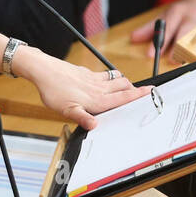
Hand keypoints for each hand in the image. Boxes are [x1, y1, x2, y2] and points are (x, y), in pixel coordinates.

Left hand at [13, 46, 148, 129]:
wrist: (44, 70)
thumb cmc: (54, 91)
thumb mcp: (66, 110)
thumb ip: (83, 118)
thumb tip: (95, 126)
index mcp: (96, 99)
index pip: (122, 98)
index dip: (138, 95)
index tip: (151, 92)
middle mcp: (98, 88)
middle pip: (124, 86)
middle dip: (136, 89)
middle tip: (146, 91)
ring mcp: (93, 79)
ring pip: (116, 78)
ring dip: (126, 82)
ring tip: (131, 87)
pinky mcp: (87, 72)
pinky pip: (105, 74)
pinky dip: (113, 77)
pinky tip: (110, 79)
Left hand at [131, 0, 195, 59]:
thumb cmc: (188, 8)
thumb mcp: (168, 13)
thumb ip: (151, 27)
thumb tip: (134, 38)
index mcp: (179, 11)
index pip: (168, 28)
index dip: (159, 42)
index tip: (151, 54)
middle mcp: (193, 17)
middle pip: (184, 35)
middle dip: (176, 50)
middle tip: (170, 61)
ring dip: (190, 55)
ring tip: (183, 63)